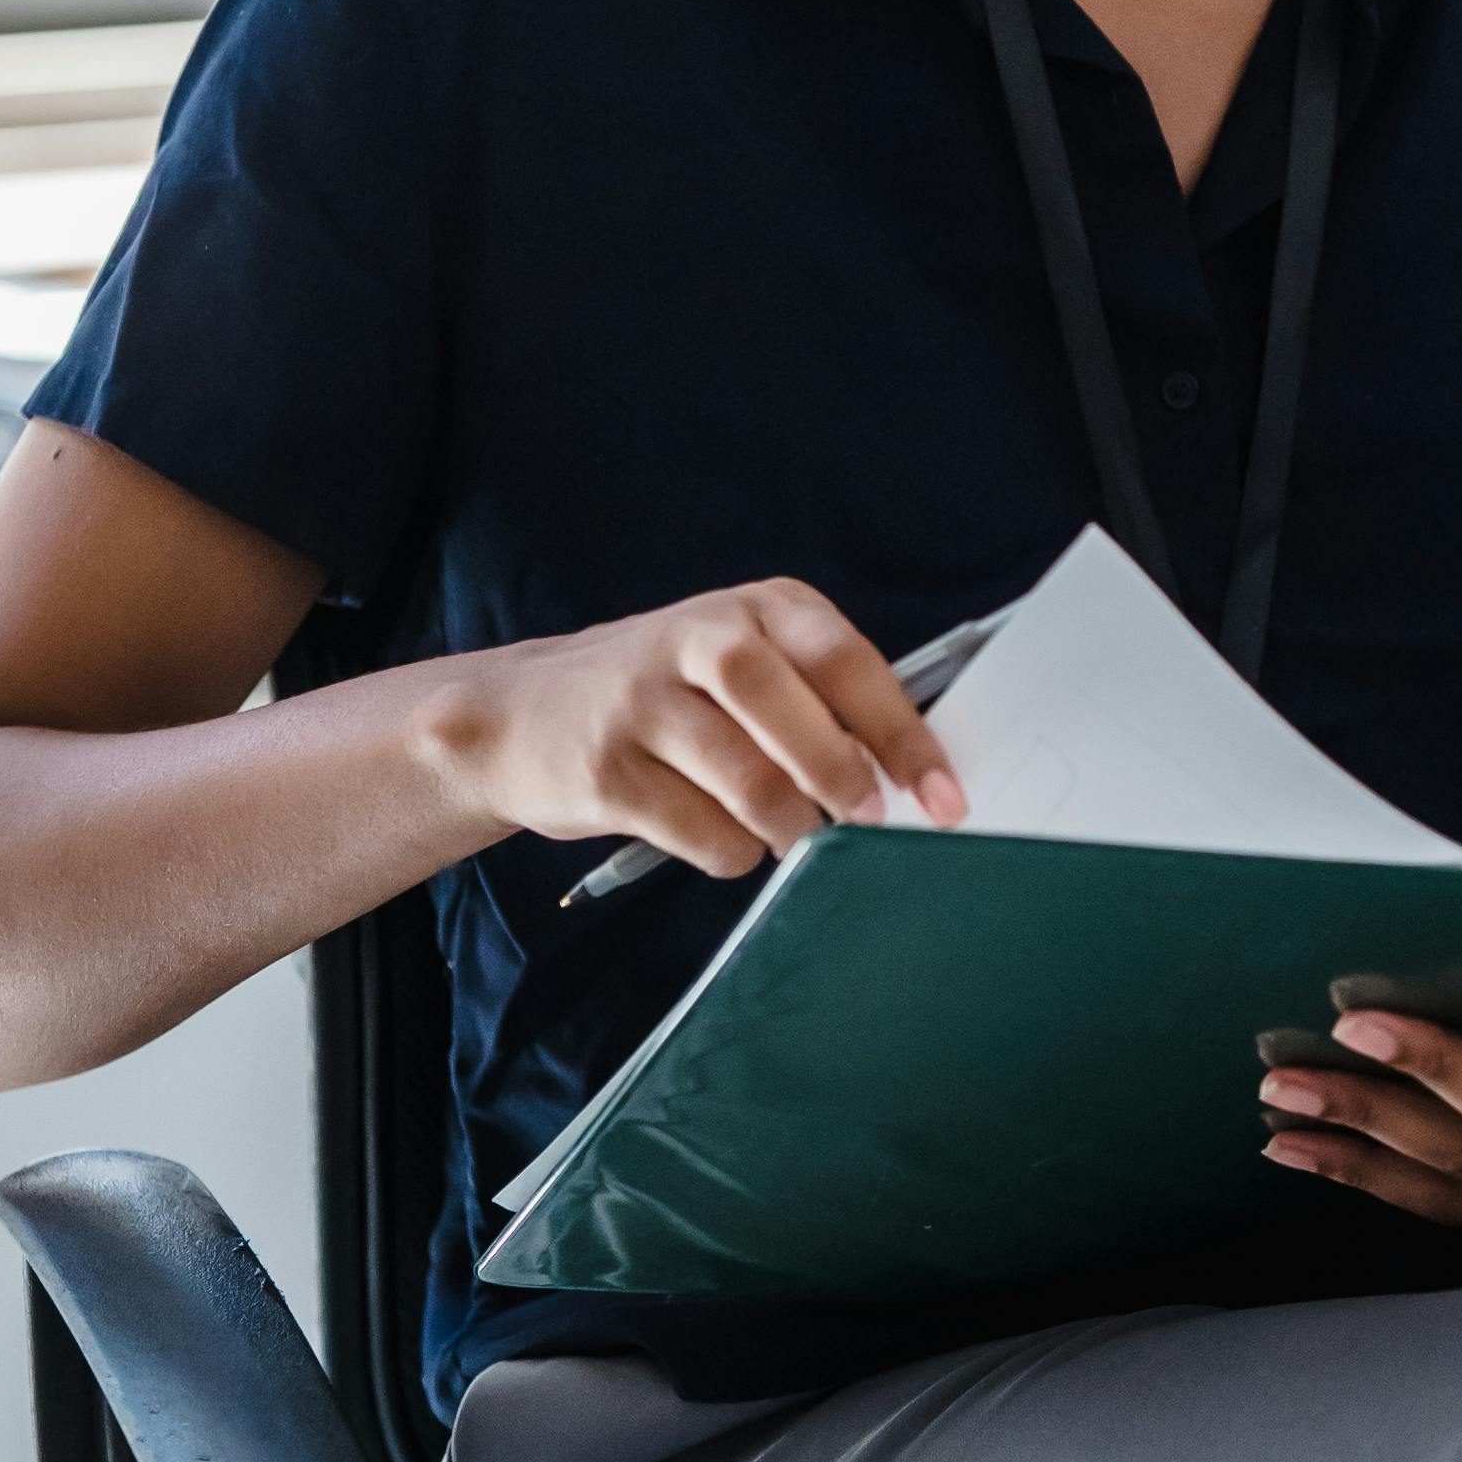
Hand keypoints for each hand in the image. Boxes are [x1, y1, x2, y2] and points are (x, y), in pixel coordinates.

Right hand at [426, 580, 969, 882]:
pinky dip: (733, 853)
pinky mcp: (606, 771)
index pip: (847, 662)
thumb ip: (815, 699)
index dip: (902, 735)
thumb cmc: (662, 692)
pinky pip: (704, 834)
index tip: (942, 796)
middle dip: (842, 782)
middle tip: (863, 819)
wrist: (518, 713)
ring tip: (791, 833)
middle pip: (792, 719)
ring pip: (753, 787)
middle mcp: (697, 640)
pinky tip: (725, 838)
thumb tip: (906, 775)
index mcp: (754, 608)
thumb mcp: (737, 661)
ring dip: (790, 829)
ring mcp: (643, 705)